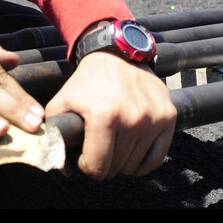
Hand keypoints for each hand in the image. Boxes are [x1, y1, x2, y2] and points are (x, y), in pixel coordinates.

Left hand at [45, 51, 176, 179]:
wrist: (117, 54)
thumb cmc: (89, 81)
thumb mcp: (63, 101)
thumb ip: (54, 132)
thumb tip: (59, 163)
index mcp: (104, 116)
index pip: (97, 167)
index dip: (86, 166)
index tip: (84, 157)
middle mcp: (133, 118)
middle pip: (116, 168)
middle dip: (104, 164)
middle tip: (99, 150)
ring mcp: (153, 118)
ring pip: (135, 165)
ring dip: (123, 162)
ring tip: (114, 146)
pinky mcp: (168, 116)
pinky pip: (157, 158)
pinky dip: (144, 163)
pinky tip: (133, 154)